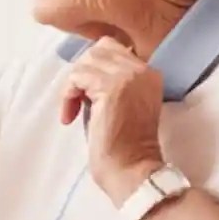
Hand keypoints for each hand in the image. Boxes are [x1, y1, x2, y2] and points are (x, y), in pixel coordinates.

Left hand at [59, 37, 164, 204]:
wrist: (133, 170)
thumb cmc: (124, 147)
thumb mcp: (124, 105)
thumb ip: (112, 84)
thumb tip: (85, 72)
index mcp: (149, 74)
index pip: (115, 49)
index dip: (95, 69)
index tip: (87, 95)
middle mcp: (143, 70)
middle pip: (100, 49)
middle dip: (83, 72)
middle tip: (78, 100)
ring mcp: (128, 77)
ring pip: (87, 60)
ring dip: (74, 84)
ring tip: (74, 110)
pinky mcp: (111, 88)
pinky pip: (78, 77)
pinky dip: (68, 94)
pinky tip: (70, 115)